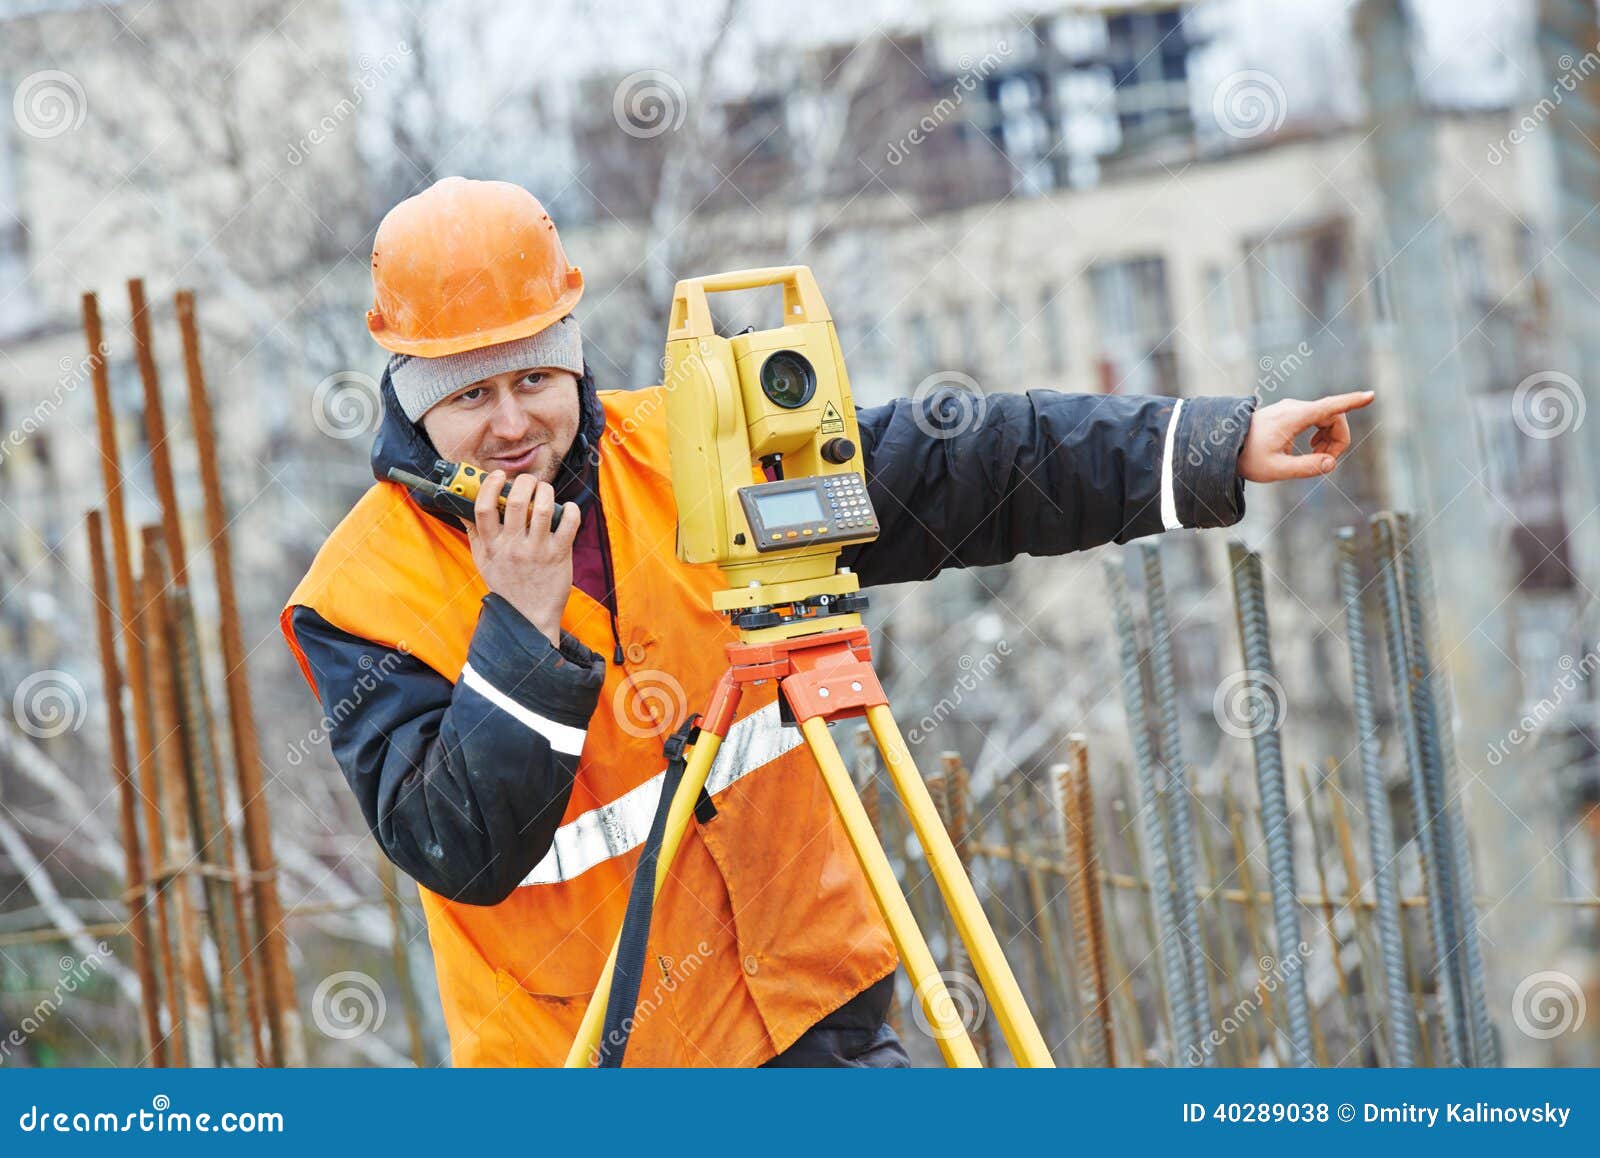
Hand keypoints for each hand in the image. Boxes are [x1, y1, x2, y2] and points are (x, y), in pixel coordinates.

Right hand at [465, 470, 580, 646]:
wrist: (528, 617)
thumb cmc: (506, 585)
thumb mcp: (483, 561)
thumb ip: (474, 533)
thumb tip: (460, 506)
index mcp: (492, 545)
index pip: (483, 508)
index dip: (490, 486)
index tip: (498, 475)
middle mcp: (513, 546)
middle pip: (515, 501)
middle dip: (523, 482)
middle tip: (528, 481)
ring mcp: (537, 550)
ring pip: (542, 508)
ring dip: (545, 491)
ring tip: (545, 490)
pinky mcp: (559, 555)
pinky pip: (568, 524)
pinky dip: (570, 510)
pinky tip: (567, 508)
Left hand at [1237, 390, 1374, 482]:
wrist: (1224, 446)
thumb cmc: (1247, 458)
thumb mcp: (1276, 469)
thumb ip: (1305, 467)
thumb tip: (1331, 464)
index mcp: (1294, 417)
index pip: (1329, 406)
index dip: (1351, 402)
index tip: (1370, 395)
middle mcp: (1295, 408)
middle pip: (1333, 417)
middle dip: (1338, 440)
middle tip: (1324, 463)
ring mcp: (1293, 409)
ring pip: (1327, 419)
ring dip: (1330, 439)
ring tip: (1316, 459)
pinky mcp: (1290, 413)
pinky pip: (1317, 420)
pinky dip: (1321, 435)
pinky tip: (1313, 449)